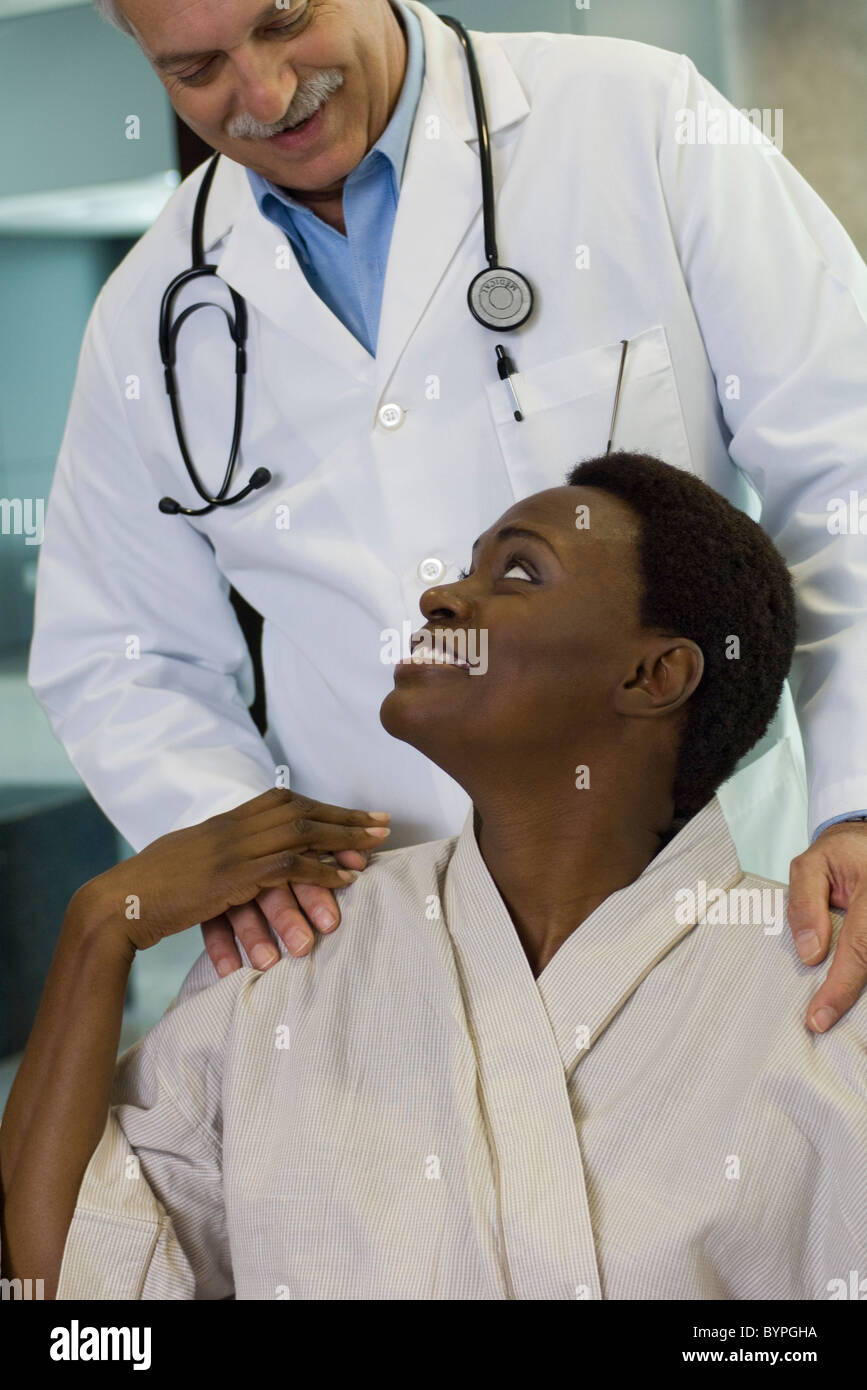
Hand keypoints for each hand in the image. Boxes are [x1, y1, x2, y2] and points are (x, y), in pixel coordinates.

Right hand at [73, 789, 390, 955]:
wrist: (120, 901)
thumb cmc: (150, 889)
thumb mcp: (190, 861)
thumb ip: (219, 855)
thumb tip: (241, 863)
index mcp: (223, 820)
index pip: (283, 802)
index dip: (322, 807)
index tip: (355, 814)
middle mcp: (232, 826)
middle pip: (300, 810)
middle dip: (344, 816)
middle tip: (383, 822)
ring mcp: (232, 848)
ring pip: (301, 831)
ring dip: (343, 837)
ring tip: (376, 845)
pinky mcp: (233, 874)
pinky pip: (288, 865)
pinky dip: (322, 869)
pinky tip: (346, 877)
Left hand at [787, 820, 866, 1031]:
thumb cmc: (841, 855)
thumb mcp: (810, 866)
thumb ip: (805, 904)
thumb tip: (810, 955)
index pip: (859, 947)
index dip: (840, 988)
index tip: (818, 1018)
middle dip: (849, 996)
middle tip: (820, 1020)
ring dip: (858, 988)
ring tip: (829, 1006)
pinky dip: (861, 975)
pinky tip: (842, 989)